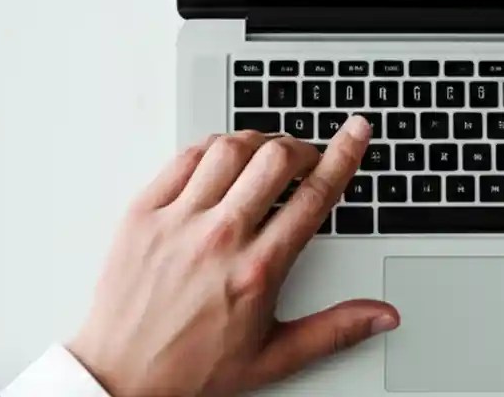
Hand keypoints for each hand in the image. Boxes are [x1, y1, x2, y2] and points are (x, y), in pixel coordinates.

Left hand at [67, 117, 397, 396]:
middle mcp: (219, 239)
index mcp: (257, 271)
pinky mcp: (143, 213)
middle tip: (305, 157)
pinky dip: (211, 148)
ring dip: (257, 142)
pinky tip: (221, 158)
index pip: (314, 196)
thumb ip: (335, 330)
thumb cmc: (192, 369)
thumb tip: (382, 316)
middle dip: (301, 148)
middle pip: (275, 160)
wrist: (121, 378)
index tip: (356, 132)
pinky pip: (184, 158)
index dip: (343, 156)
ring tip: (265, 155)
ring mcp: (178, 221)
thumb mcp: (274, 356)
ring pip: (229, 149)